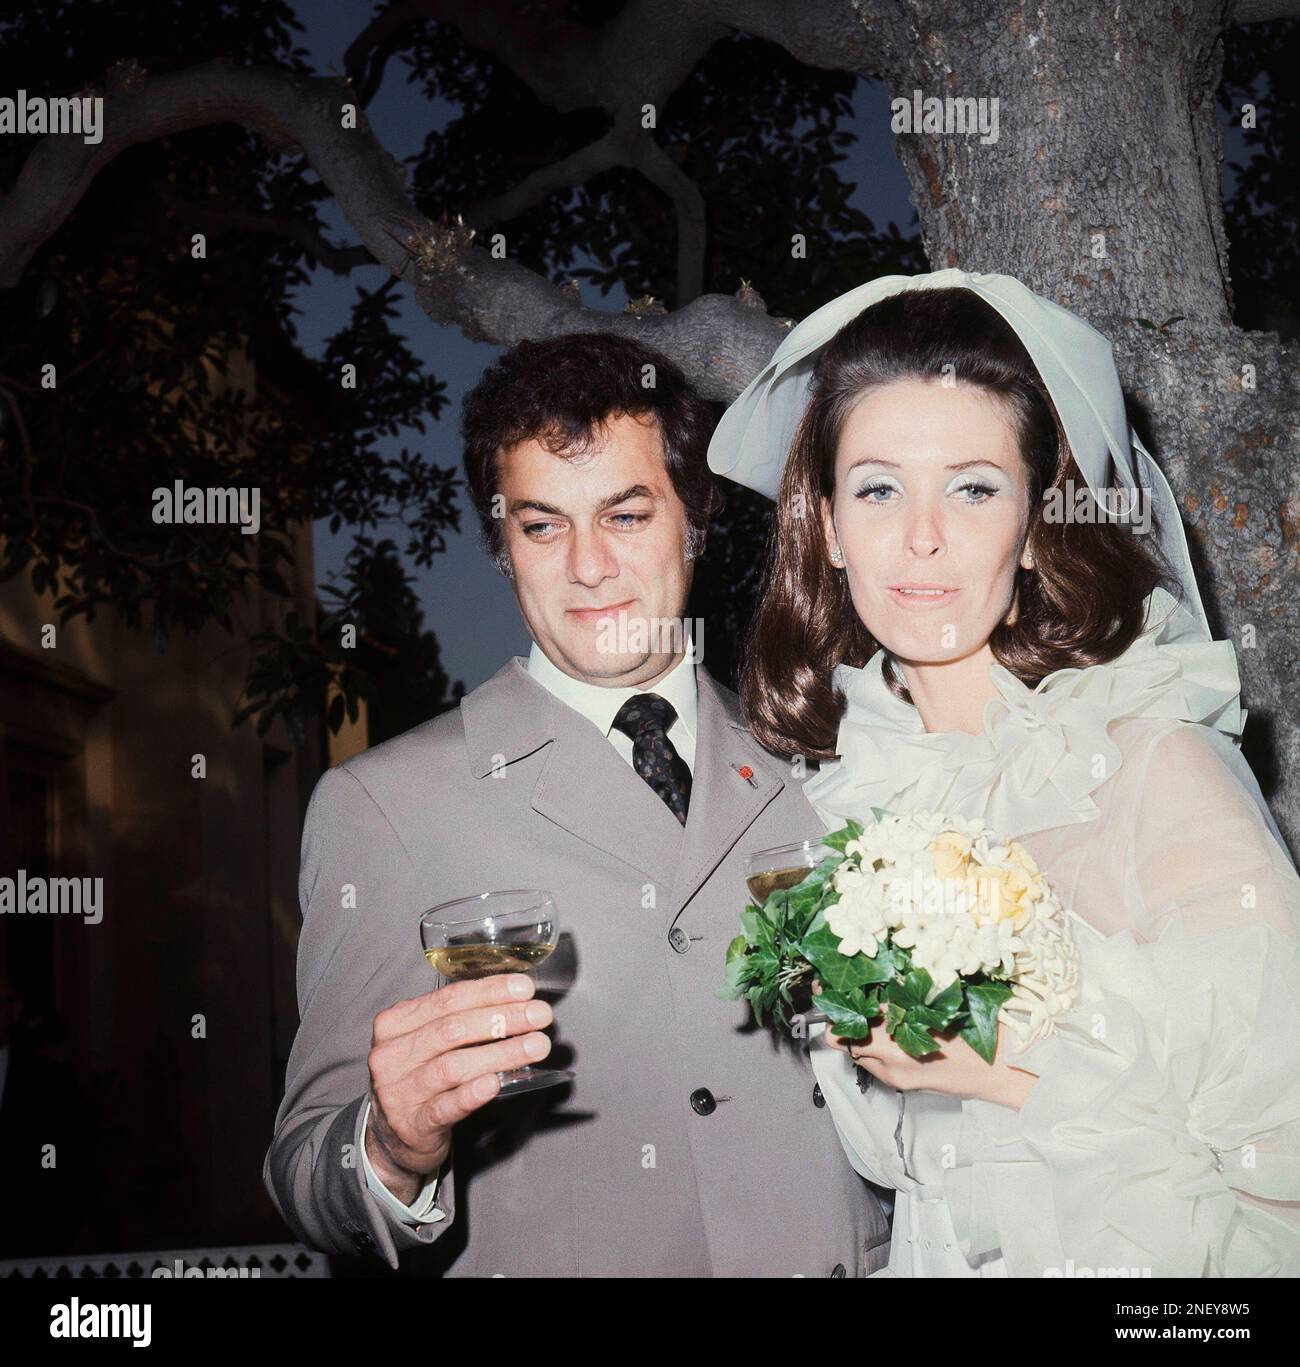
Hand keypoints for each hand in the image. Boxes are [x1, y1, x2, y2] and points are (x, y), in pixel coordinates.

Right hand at [365, 973, 552, 1200]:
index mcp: (394, 1023)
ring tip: (536, 1046)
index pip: (446, 999)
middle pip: (452, 1029)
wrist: (394, 1135)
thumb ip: (458, 1019)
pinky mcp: (411, 1125)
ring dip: (501, 1053)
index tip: (524, 989)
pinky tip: (494, 1083)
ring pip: (453, 1066)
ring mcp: (397, 1092)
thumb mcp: (427, 1041)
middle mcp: (390, 1055)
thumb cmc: (419, 1076)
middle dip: (502, 1019)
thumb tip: (516, 1001)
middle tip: (539, 1016)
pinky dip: (471, 1094)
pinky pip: (445, 1107)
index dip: (489, 991)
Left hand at [812, 979, 1037, 1109]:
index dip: (834, 1004)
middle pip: (845, 1040)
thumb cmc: (973, 1031)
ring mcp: (895, 1072)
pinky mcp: (902, 1085)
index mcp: (901, 1027)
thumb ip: (901, 1002)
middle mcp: (892, 1053)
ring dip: (858, 1042)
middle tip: (844, 1011)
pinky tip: (890, 1044)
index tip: (824, 993)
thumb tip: (873, 993)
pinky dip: (874, 1056)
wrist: (997, 1068)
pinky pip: (875, 1068)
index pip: (852, 1016)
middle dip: (842, 1026)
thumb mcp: (935, 1005)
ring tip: (870, 1027)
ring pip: (858, 1056)